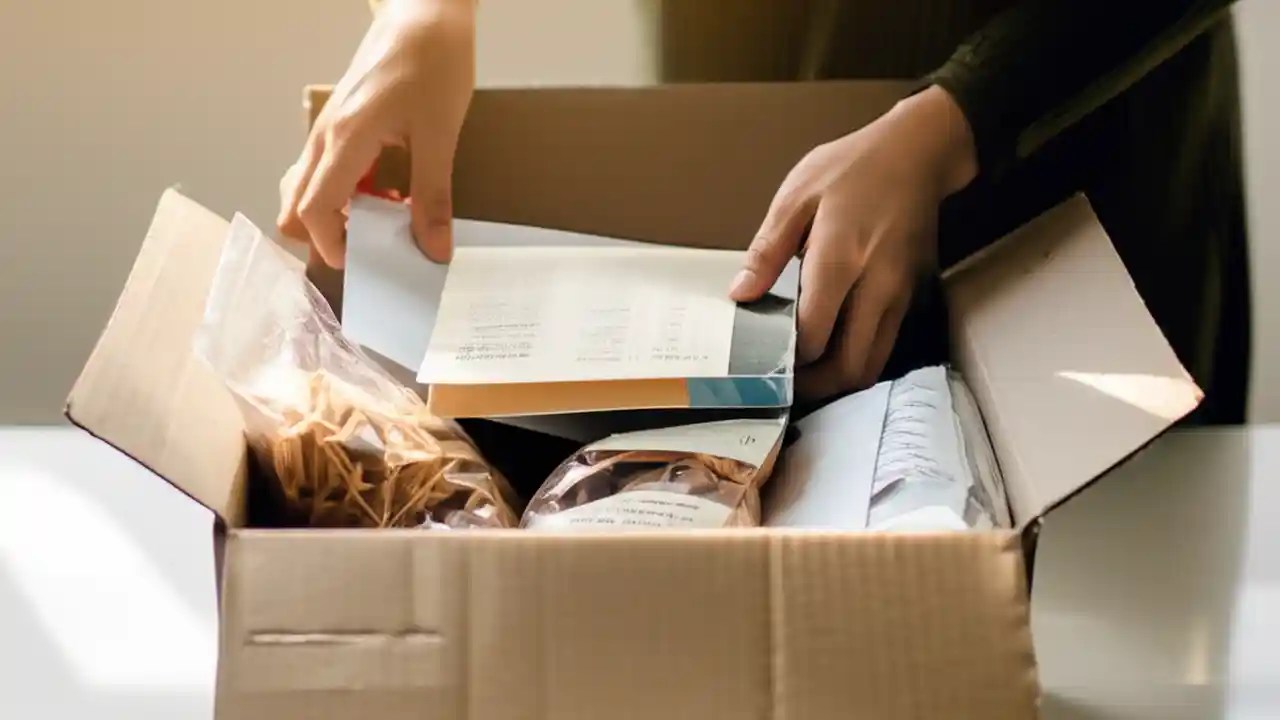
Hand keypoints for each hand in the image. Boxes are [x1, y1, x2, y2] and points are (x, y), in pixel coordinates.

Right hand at [277, 0, 475, 267]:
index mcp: (344, 140)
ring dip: (337, 214)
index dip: (332, 246)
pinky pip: (328, 170)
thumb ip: (433, 196)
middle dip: (326, 236)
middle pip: (296, 205)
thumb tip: (433, 248)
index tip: (363, 265)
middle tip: (372, 249)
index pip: (314, 210)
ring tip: (383, 220)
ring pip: (308, 188)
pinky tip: (388, 193)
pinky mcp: (342, 123)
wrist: (425, 12)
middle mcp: (325, 136)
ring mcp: (329, 129)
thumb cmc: (431, 62)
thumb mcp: (439, 135)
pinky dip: (348, 192)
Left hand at [730, 86, 977, 401]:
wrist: (918, 151)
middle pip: (849, 365)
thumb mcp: (797, 194)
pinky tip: (832, 351)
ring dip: (839, 380)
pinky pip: (885, 345)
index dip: (788, 359)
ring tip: (806, 375)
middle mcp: (876, 285)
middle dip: (814, 386)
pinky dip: (858, 360)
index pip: (814, 334)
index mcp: (841, 258)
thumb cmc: (853, 167)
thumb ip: (768, 250)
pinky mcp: (912, 296)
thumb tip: (741, 295)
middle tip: (784, 384)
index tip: (763, 361)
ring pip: (872, 364)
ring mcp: (899, 294)